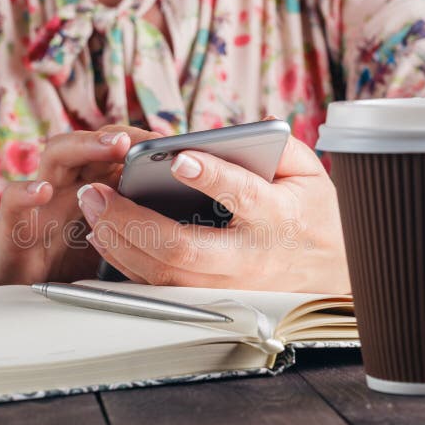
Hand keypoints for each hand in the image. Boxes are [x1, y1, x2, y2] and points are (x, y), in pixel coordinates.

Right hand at [0, 126, 160, 286]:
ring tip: (114, 145)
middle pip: (92, 146)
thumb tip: (186, 235)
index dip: (144, 145)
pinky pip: (13, 201)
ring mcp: (39, 200)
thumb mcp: (110, 245)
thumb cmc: (62, 258)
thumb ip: (138, 230)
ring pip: (56, 157)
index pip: (117, 153)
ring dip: (85, 146)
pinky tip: (42, 192)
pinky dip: (25, 193)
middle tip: (150, 138)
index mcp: (92, 187)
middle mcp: (66, 185)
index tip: (175, 146)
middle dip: (123, 137)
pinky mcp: (12, 224)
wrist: (5, 274)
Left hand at [77, 135, 350, 292]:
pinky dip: (127, 262)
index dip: (213, 178)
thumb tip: (242, 129)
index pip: (244, 197)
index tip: (181, 159)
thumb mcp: (308, 172)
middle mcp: (249, 256)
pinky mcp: (211, 295)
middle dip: (133, 221)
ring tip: (93, 208)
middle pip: (184, 249)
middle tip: (99, 193)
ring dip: (120, 242)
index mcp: (277, 216)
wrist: (331, 269)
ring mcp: (228, 283)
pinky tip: (105, 235)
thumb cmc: (312, 213)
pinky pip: (161, 285)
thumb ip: (277, 147)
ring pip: (164, 274)